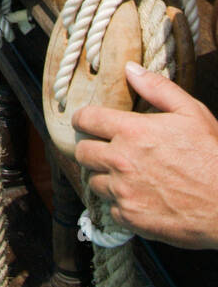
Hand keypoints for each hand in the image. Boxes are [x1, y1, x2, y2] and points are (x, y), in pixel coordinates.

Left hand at [74, 62, 217, 247]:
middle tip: (106, 149)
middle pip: (82, 152)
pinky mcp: (130, 217)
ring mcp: (123, 191)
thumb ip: (157, 88)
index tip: (87, 122)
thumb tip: (129, 69)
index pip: (86, 119)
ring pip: (93, 181)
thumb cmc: (212, 156)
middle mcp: (120, 161)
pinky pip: (110, 208)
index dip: (83, 119)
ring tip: (125, 174)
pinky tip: (138, 196)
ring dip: (104, 177)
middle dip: (90, 148)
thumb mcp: (191, 112)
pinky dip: (120, 203)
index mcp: (132, 132)